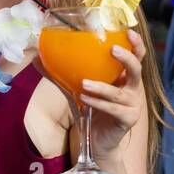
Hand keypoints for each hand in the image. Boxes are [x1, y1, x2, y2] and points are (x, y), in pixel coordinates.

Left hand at [70, 28, 147, 161]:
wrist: (97, 142)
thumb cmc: (90, 111)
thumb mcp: (75, 89)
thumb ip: (60, 74)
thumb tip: (36, 58)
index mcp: (125, 77)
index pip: (137, 56)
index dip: (136, 43)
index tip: (128, 31)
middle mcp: (133, 89)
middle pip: (137, 69)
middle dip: (127, 57)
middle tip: (112, 49)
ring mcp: (133, 105)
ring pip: (119, 93)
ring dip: (102, 86)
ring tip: (84, 83)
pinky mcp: (128, 119)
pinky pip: (113, 109)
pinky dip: (98, 103)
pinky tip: (84, 98)